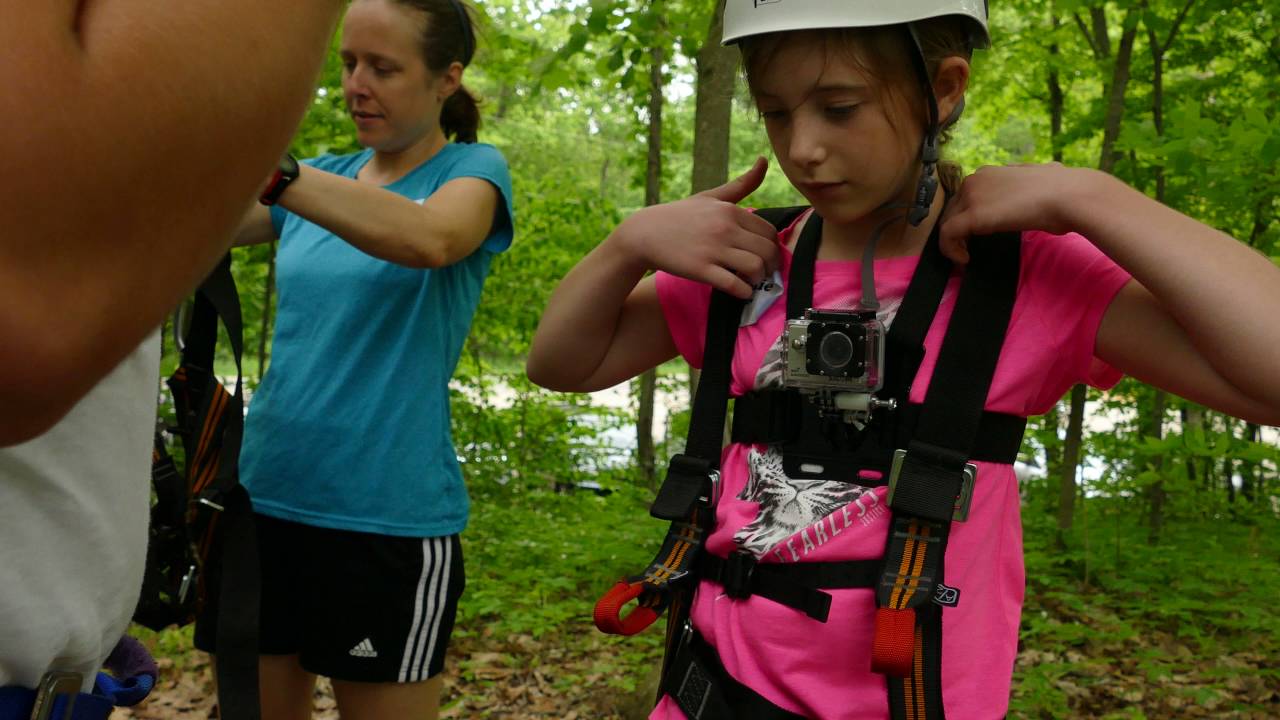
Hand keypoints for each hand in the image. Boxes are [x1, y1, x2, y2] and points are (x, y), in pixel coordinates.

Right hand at [612, 157, 780, 298]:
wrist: (644, 234)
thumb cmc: (680, 216)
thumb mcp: (710, 197)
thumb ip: (740, 184)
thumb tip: (764, 159)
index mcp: (729, 211)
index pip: (769, 232)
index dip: (772, 248)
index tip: (765, 256)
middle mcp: (724, 228)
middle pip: (767, 251)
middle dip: (770, 266)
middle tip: (763, 272)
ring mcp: (712, 249)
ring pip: (755, 268)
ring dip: (759, 280)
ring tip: (750, 281)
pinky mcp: (701, 269)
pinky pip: (734, 285)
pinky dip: (744, 292)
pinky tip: (740, 291)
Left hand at [940, 163, 1096, 262]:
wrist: (1070, 196)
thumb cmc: (1063, 191)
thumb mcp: (1035, 183)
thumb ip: (1021, 188)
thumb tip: (1029, 192)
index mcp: (991, 172)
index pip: (967, 196)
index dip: (968, 216)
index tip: (977, 234)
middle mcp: (976, 179)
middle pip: (954, 208)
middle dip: (959, 230)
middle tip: (969, 248)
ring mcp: (972, 195)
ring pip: (948, 221)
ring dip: (954, 240)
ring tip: (966, 255)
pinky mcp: (972, 215)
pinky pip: (947, 235)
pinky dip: (950, 250)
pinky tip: (963, 260)